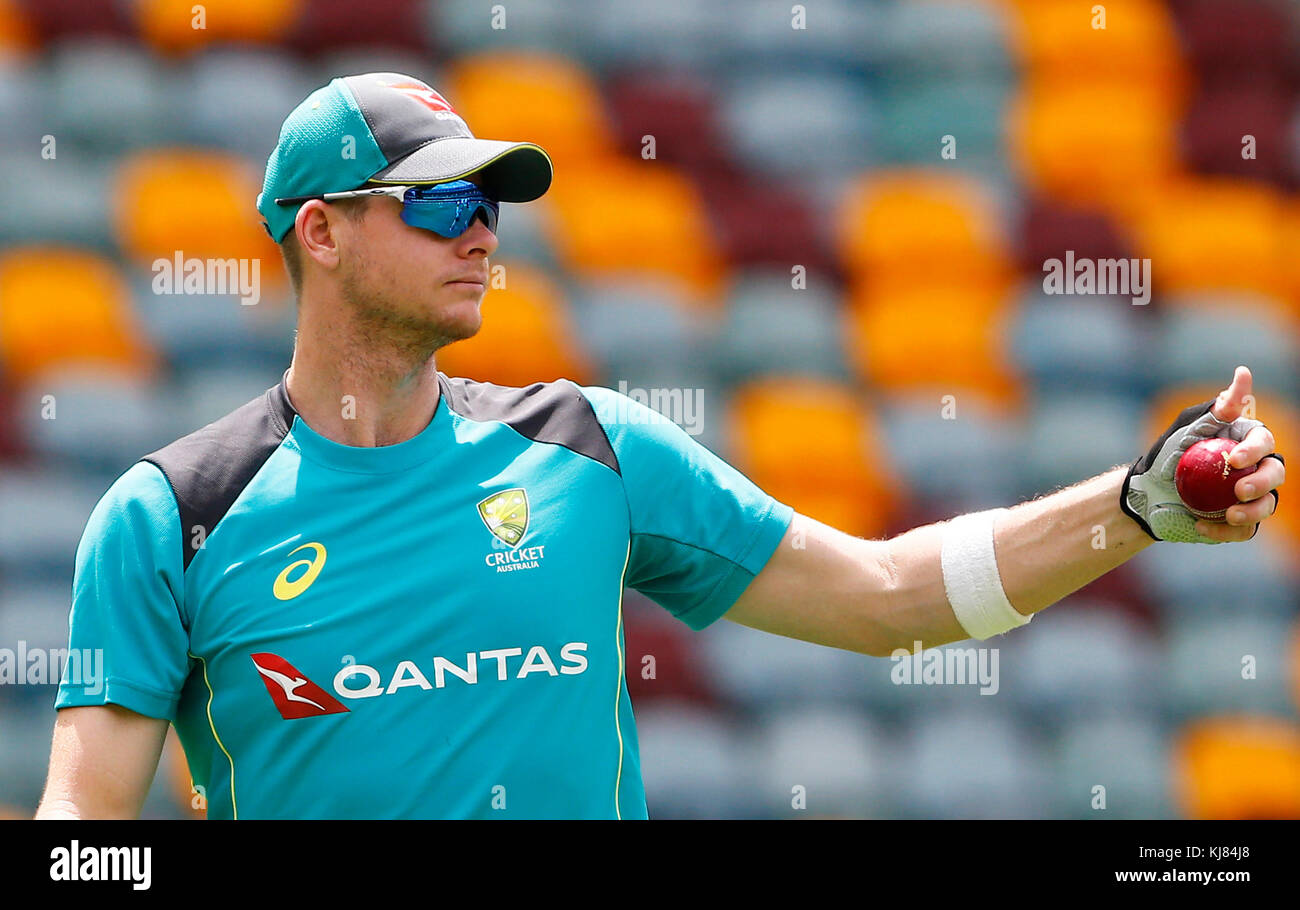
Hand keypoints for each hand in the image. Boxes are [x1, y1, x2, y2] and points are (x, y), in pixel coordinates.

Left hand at [1121, 365, 1283, 543]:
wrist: (1147, 493)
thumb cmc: (1168, 455)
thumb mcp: (1189, 428)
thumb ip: (1218, 408)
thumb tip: (1244, 373)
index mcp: (1247, 444)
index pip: (1264, 442)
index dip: (1255, 451)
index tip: (1233, 459)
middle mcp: (1255, 470)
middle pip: (1276, 474)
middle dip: (1262, 483)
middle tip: (1238, 491)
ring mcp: (1249, 497)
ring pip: (1268, 505)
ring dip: (1253, 512)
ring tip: (1229, 515)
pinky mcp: (1238, 522)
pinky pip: (1244, 531)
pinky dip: (1225, 532)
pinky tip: (1202, 528)